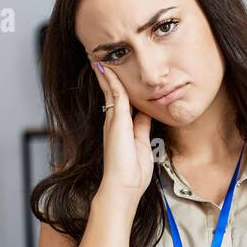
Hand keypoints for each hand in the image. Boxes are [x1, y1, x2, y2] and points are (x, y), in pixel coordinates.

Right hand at [91, 60, 155, 201]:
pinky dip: (112, 80)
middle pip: (112, 93)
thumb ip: (142, 128)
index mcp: (122, 128)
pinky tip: (106, 68)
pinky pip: (115, 95)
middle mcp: (114, 122)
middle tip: (100, 60)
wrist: (123, 187)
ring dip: (106, 74)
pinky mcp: (116, 122)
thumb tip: (147, 114)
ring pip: (111, 90)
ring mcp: (113, 121)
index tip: (118, 74)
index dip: (121, 87)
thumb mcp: (143, 144)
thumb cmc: (133, 174)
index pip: (122, 102)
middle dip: (107, 76)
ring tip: (99, 58)